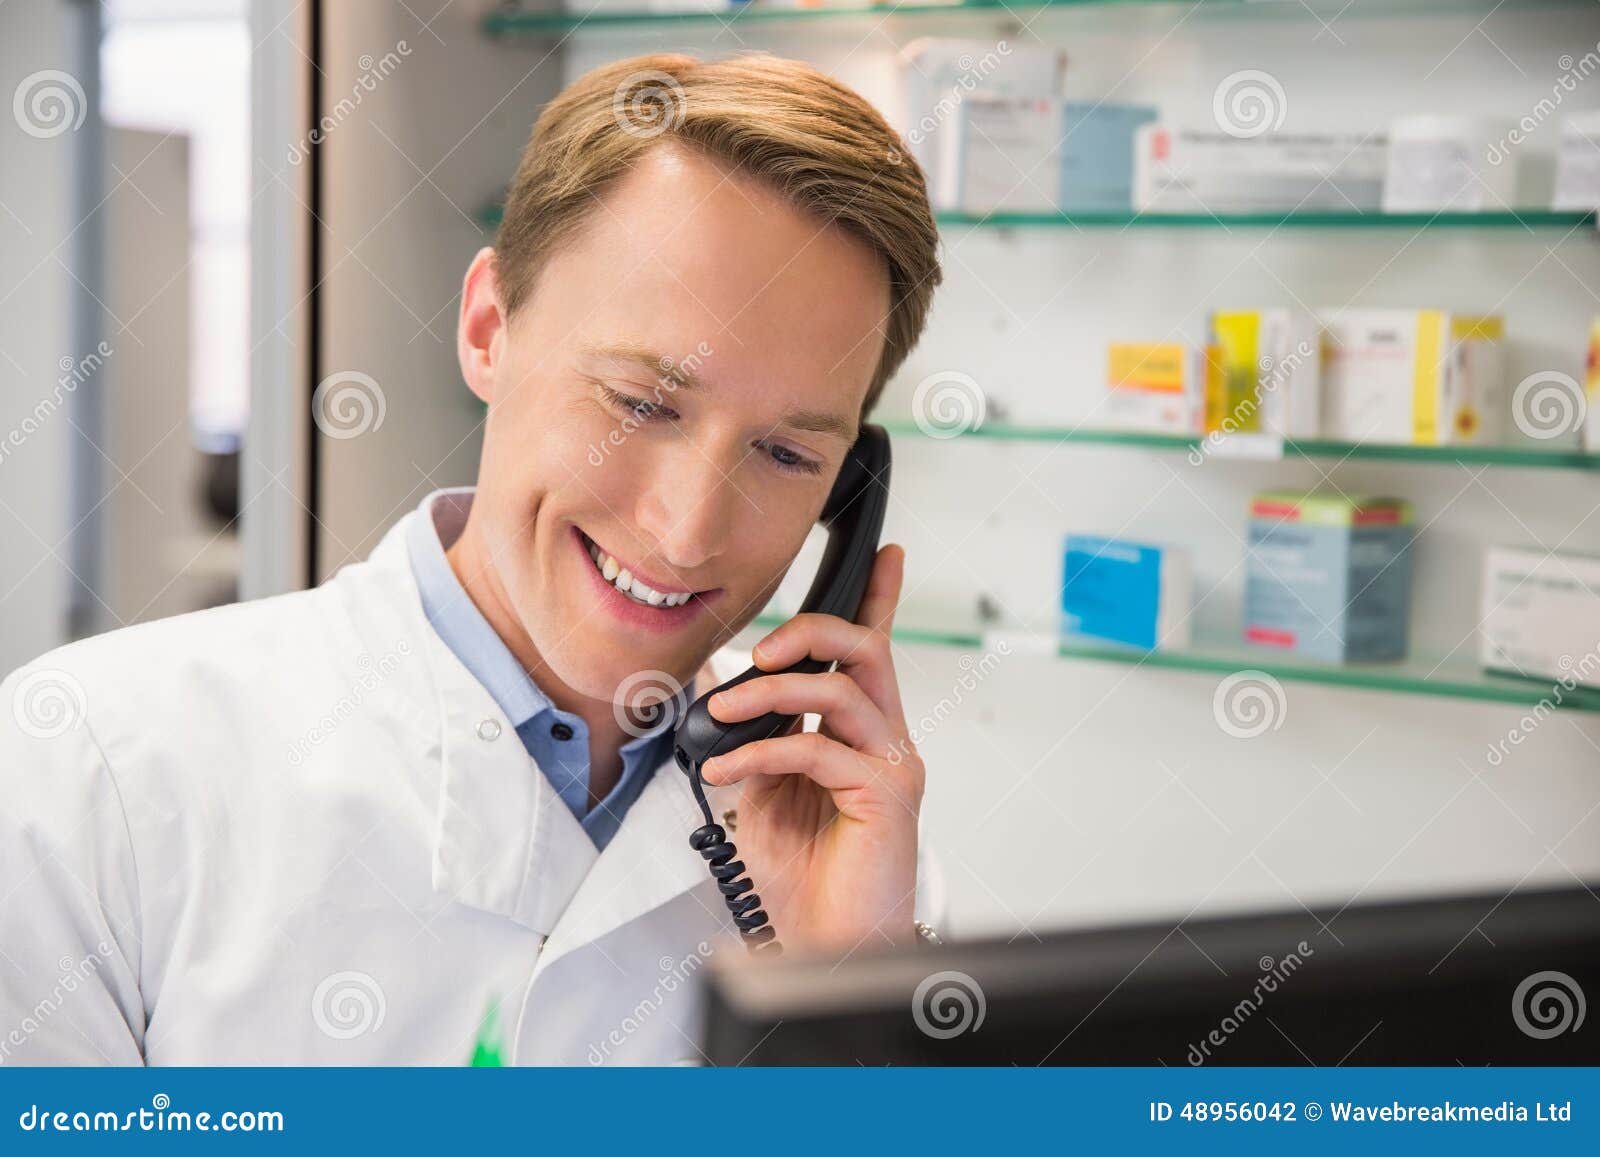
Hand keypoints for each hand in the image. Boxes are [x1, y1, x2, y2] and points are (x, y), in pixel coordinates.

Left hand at [699, 543, 923, 954]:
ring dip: (771, 690)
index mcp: (861, 734)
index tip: (885, 555)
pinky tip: (725, 770)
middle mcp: (885, 742)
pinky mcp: (887, 798)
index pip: (873, 653)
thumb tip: (717, 689)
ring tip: (723, 710)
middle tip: (761, 649)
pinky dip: (762, 750)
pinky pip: (821, 748)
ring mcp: (892, 767)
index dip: (881, 598)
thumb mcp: (762, 794)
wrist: (826, 945)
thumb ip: (753, 740)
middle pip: (866, 650)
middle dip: (810, 632)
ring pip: (842, 689)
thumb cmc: (804, 878)